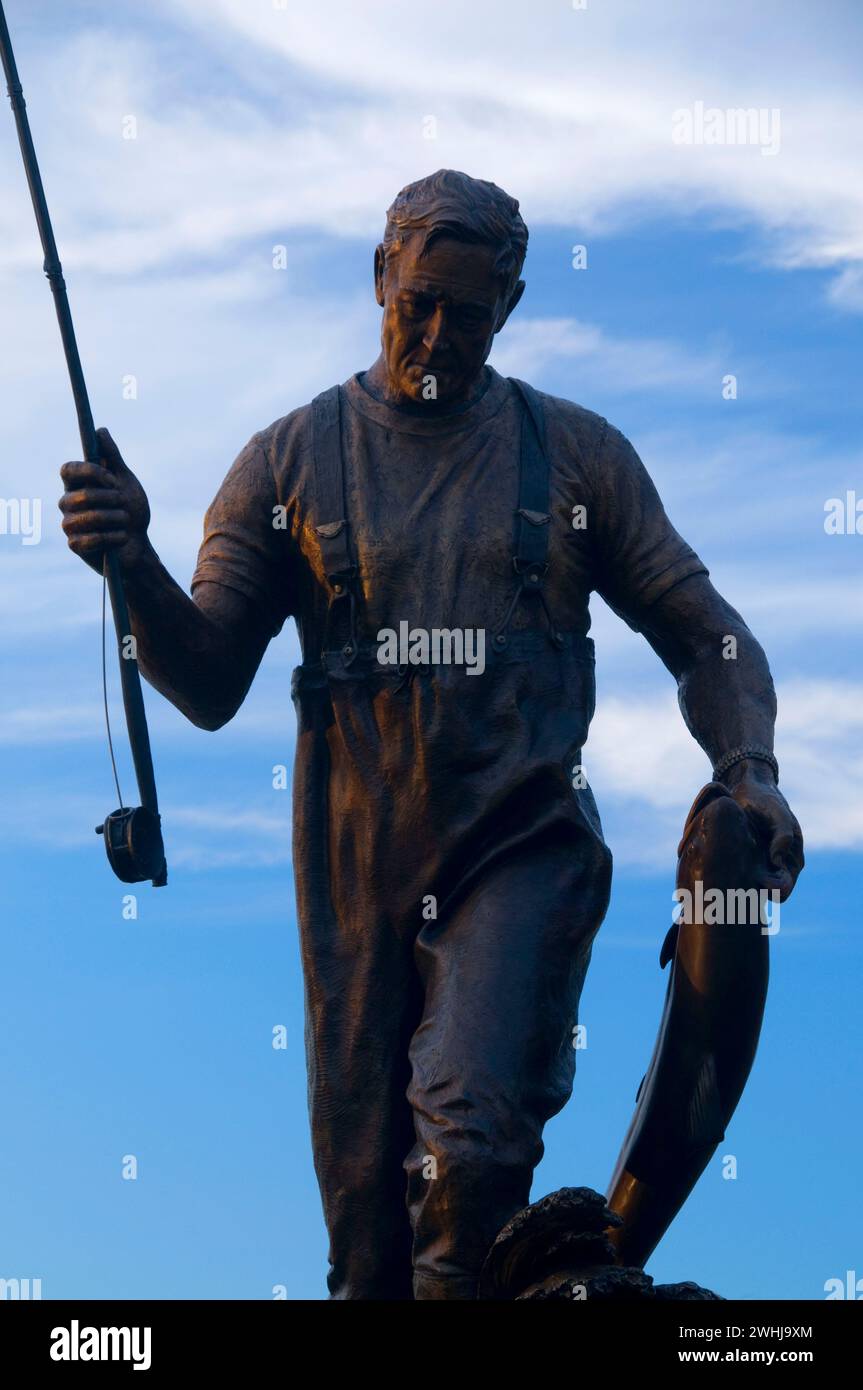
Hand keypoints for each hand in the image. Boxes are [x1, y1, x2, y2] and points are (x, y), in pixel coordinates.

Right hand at [59, 428, 150, 573]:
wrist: (138, 544)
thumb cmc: (130, 511)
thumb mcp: (126, 482)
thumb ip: (113, 458)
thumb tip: (101, 430)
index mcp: (78, 484)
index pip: (67, 470)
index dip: (88, 472)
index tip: (112, 479)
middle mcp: (68, 503)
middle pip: (79, 496)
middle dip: (109, 500)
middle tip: (123, 503)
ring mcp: (70, 525)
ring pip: (86, 518)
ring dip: (113, 519)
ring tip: (126, 521)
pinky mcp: (75, 545)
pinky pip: (90, 540)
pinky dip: (112, 537)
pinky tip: (122, 537)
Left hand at [722, 759, 803, 900]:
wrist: (746, 787)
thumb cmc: (766, 801)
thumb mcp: (778, 814)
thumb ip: (783, 835)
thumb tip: (777, 862)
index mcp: (790, 861)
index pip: (784, 889)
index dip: (772, 892)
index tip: (758, 885)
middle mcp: (775, 868)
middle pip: (765, 895)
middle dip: (752, 897)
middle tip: (734, 895)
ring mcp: (757, 866)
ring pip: (749, 889)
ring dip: (738, 891)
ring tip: (722, 889)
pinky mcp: (740, 861)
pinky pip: (735, 877)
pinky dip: (727, 880)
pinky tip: (715, 880)